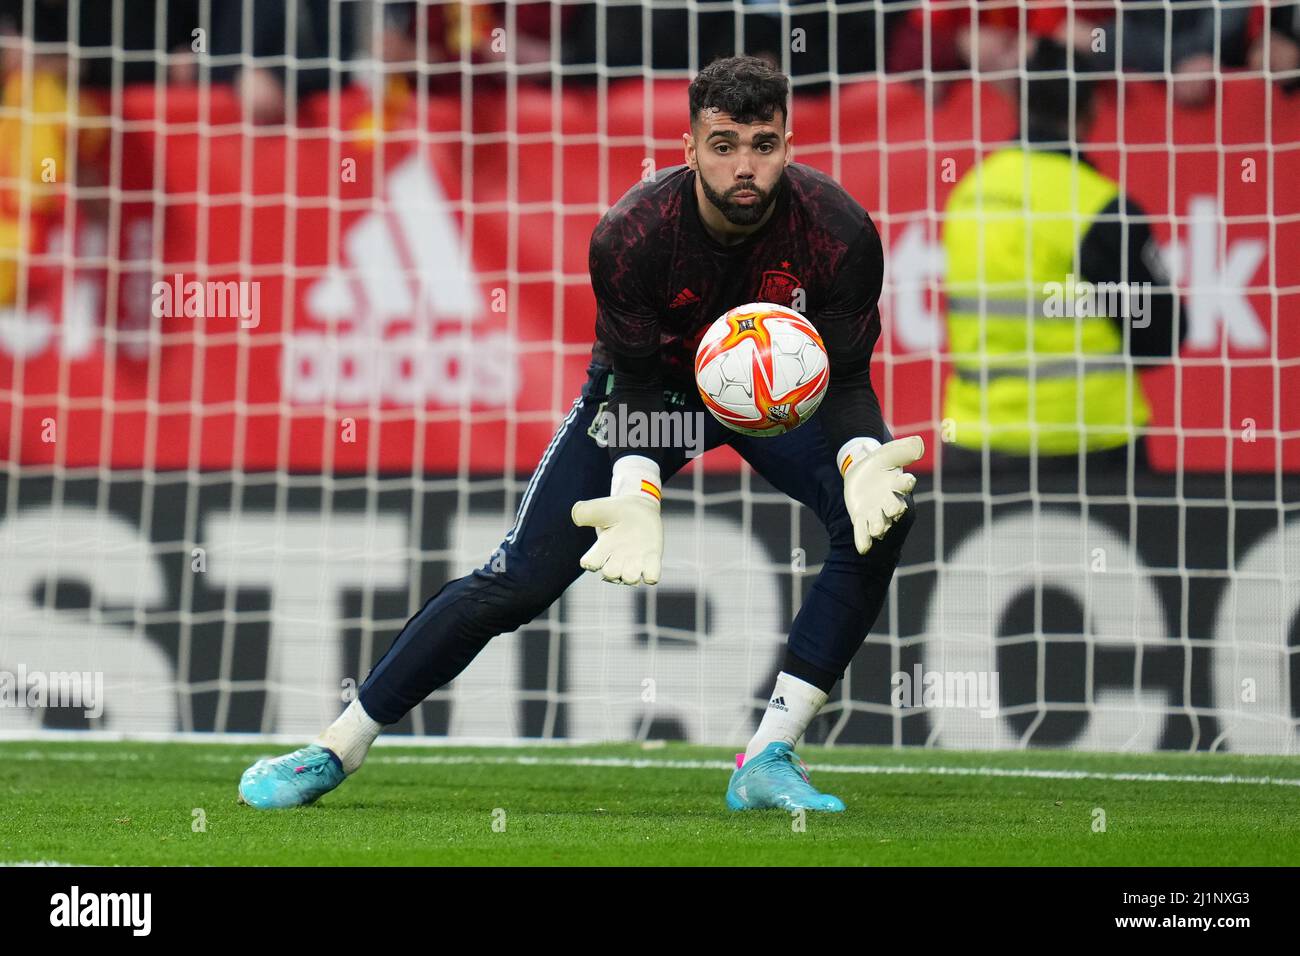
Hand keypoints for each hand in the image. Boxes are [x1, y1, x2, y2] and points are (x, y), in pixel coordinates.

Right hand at [571, 493, 662, 585]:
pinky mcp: (651, 561)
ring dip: (633, 570)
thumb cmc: (614, 511)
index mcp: (601, 550)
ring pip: (631, 580)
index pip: (590, 564)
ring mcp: (634, 562)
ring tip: (636, 554)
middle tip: (620, 547)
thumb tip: (577, 518)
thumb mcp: (598, 508)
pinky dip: (651, 573)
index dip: (592, 561)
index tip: (601, 544)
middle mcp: (616, 560)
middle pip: (610, 575)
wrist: (638, 509)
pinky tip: (649, 556)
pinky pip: (651, 578)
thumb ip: (583, 512)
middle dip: (614, 565)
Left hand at [842, 435, 923, 554]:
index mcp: (897, 484)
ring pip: (880, 522)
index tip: (907, 480)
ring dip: (879, 526)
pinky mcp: (861, 518)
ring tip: (877, 530)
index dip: (906, 483)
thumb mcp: (888, 453)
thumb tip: (919, 444)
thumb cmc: (879, 463)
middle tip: (894, 510)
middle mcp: (889, 501)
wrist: (861, 472)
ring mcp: (875, 512)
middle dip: (894, 508)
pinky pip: (862, 532)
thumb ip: (903, 450)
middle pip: (895, 507)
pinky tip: (863, 548)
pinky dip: (863, 540)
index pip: (904, 484)